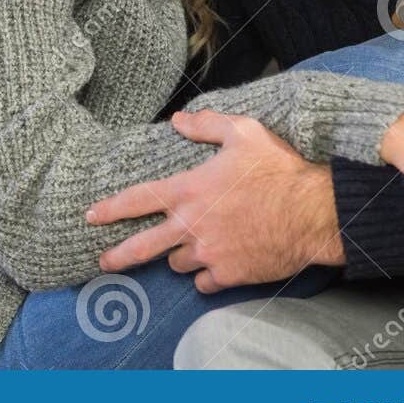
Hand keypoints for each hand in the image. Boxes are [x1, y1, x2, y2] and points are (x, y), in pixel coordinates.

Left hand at [86, 111, 343, 292]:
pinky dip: (207, 277)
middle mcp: (191, 225)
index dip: (110, 208)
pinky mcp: (229, 274)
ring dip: (180, 256)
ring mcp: (209, 253)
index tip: (90, 216)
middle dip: (118, 256)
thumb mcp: (243, 132)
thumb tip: (178, 119)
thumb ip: (206, 125)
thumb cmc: (278, 169)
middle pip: (142, 246)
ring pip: (178, 263)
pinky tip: (217, 266)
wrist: (313, 212)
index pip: (137, 200)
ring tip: (195, 246)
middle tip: (103, 262)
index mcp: (188, 190)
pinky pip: (205, 283)